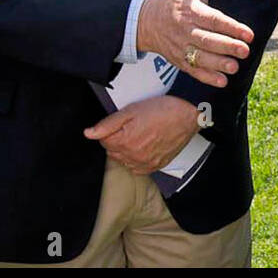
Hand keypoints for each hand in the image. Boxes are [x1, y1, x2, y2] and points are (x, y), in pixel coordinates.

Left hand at [84, 96, 199, 174]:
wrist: (189, 116)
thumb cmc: (163, 110)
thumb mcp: (132, 110)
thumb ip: (108, 124)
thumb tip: (88, 133)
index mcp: (124, 142)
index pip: (103, 140)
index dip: (111, 129)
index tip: (123, 122)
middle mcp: (132, 157)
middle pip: (112, 152)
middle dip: (117, 140)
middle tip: (133, 126)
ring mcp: (144, 164)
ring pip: (124, 160)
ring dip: (127, 150)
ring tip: (141, 135)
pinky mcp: (155, 167)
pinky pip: (137, 168)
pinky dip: (137, 159)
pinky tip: (146, 146)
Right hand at [136, 0, 254, 87]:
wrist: (147, 22)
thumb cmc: (175, 2)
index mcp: (190, 11)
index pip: (213, 20)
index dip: (231, 27)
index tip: (249, 33)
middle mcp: (185, 31)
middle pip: (207, 41)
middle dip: (227, 47)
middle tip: (245, 51)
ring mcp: (181, 48)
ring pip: (200, 58)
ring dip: (218, 64)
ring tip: (235, 67)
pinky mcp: (179, 61)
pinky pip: (193, 71)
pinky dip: (207, 78)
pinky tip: (222, 81)